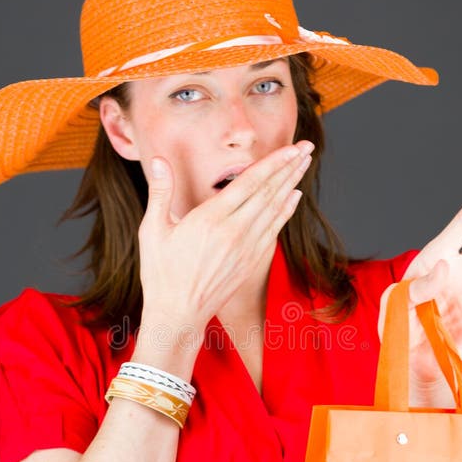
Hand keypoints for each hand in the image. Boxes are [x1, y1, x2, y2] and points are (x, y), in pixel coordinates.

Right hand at [137, 141, 312, 333]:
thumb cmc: (161, 273)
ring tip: (305, 164)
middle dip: (290, 167)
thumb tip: (158, 160)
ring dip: (292, 184)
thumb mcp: (153, 230)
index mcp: (210, 220)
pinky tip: (295, 196)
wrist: (178, 314)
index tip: (291, 148)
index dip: (273, 163)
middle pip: (269, 192)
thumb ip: (160, 192)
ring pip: (275, 209)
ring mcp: (246, 248)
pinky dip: (286, 211)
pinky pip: (274, 230)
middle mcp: (234, 232)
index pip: (250, 182)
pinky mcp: (251, 261)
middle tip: (308, 147)